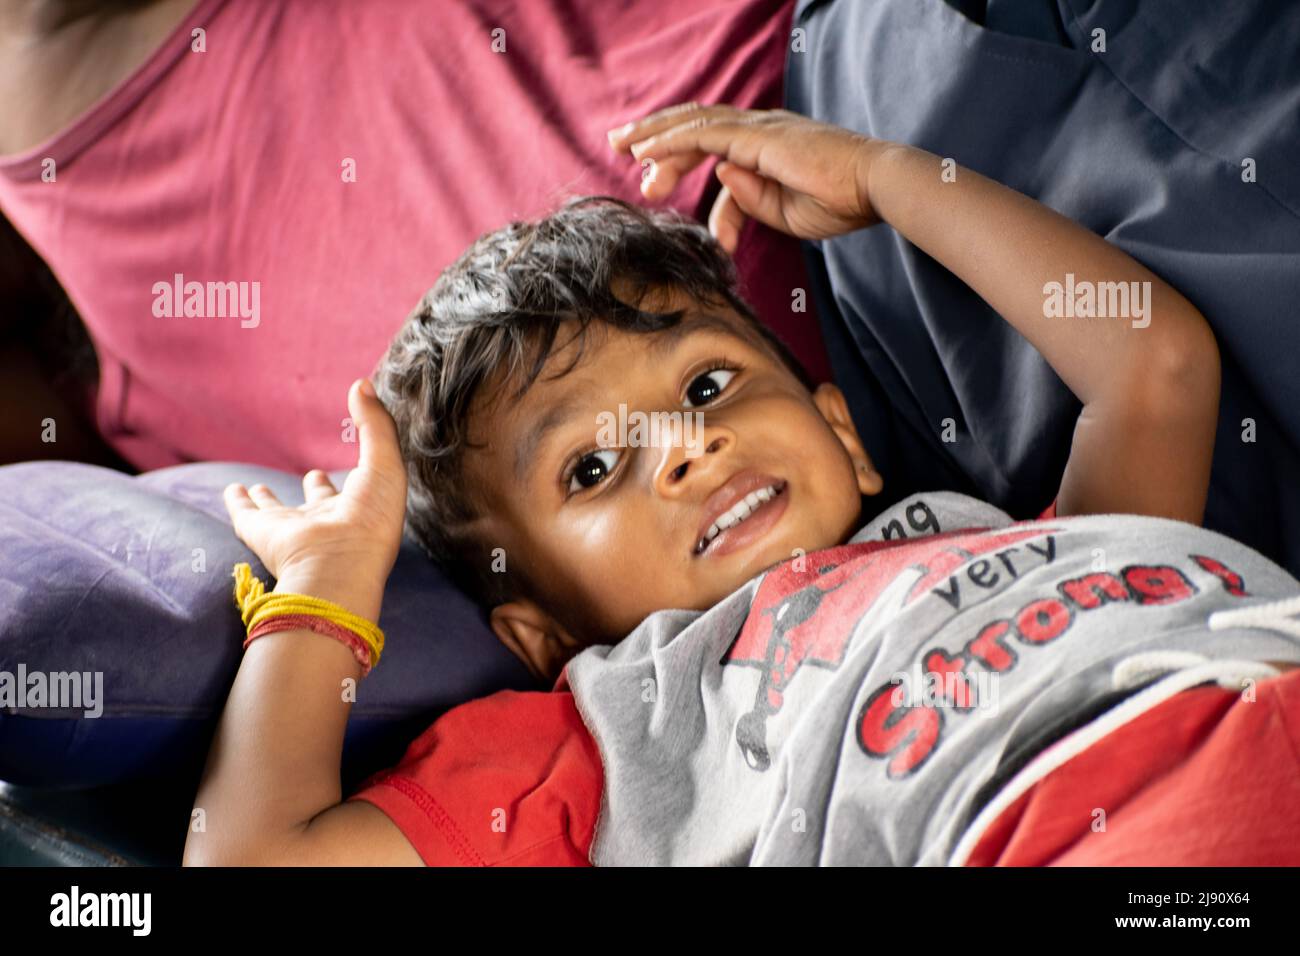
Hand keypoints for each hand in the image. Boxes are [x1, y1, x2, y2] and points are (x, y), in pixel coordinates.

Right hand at [222, 379, 406, 619]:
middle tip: (315, 475)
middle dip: (318, 489)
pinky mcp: (262, 533)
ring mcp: (294, 529)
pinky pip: (245, 515)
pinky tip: (232, 491)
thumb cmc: (370, 519)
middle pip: (320, 502)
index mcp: (361, 510)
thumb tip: (362, 384)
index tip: (360, 449)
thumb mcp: (385, 463)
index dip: (362, 468)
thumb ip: (375, 424)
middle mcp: (328, 522)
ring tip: (259, 487)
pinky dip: (237, 502)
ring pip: (278, 511)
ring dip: (269, 500)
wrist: (337, 565)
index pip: (359, 487)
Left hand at [607, 103, 895, 252]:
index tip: (651, 181)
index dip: (678, 158)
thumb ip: (750, 200)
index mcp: (765, 145)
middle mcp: (757, 129)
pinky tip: (644, 154)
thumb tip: (722, 179)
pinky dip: (670, 143)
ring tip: (620, 146)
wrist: (875, 188)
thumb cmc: (842, 201)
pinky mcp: (757, 137)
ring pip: (692, 124)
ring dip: (653, 135)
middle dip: (654, 134)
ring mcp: (757, 129)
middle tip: (619, 146)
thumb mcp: (785, 213)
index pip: (712, 145)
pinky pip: (703, 135)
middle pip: (695, 125)